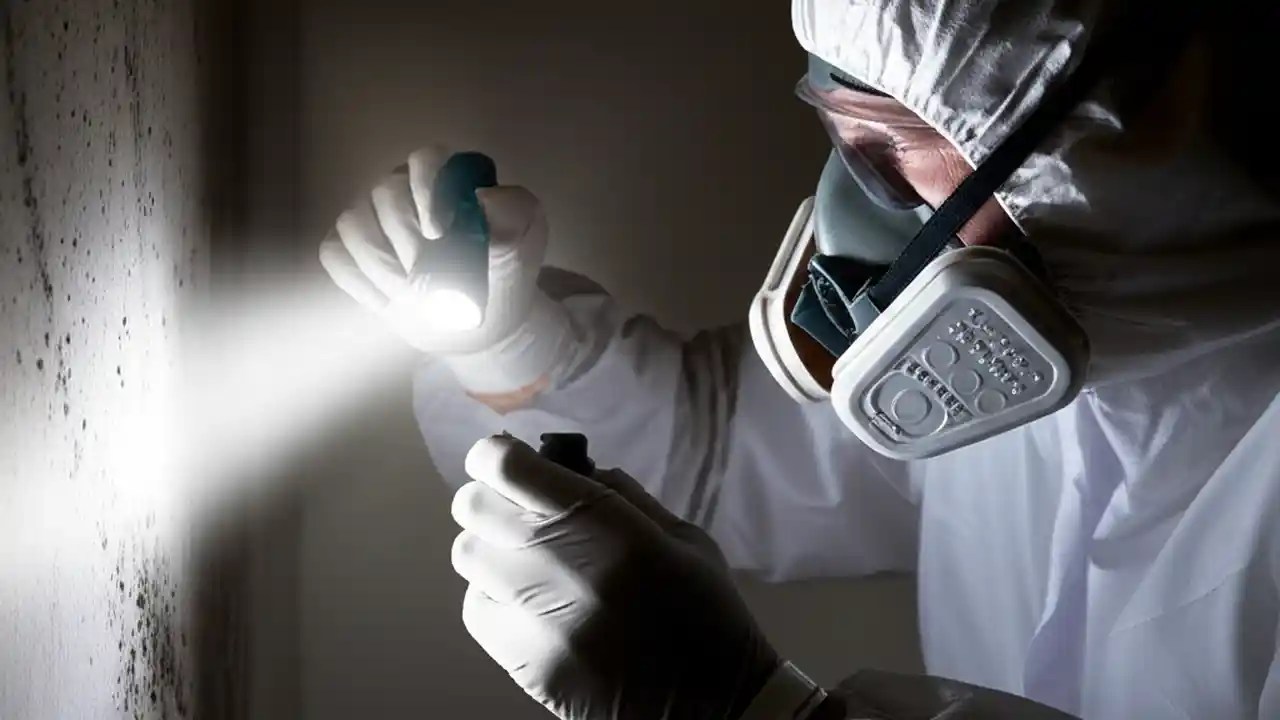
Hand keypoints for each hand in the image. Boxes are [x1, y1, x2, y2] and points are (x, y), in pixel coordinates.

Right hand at [319, 145, 570, 393]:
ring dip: (383, 266)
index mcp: (446, 181)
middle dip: (408, 243)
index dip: (426, 190)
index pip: (425, 159)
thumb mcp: (524, 256)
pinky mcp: (347, 250)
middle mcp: (404, 191)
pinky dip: (358, 281)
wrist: (476, 326)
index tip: (439, 234)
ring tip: (414, 294)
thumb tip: (486, 197)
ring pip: (353, 223)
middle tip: (432, 278)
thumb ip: (516, 222)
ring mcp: (371, 219)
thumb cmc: (500, 282)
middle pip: (385, 194)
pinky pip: (333, 254)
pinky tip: (388, 300)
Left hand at [451, 435, 779, 719]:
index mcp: (607, 524)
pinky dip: (491, 595)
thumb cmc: (705, 611)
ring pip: (468, 555)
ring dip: (490, 547)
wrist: (713, 705)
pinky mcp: (524, 661)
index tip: (505, 458)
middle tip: (518, 509)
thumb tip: (563, 467)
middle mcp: (560, 564)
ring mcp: (536, 617)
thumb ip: (620, 494)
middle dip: (491, 498)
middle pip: (475, 507)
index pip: (507, 468)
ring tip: (524, 559)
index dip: (496, 454)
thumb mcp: (681, 535)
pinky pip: (475, 608)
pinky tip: (526, 601)